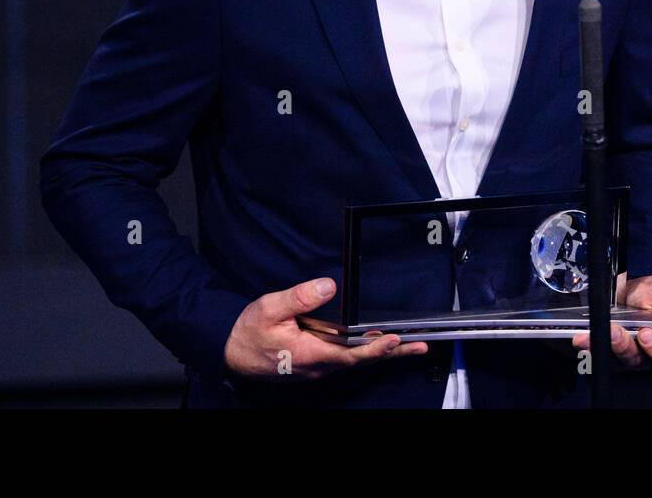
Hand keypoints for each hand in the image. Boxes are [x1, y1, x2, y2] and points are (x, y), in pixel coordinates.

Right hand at [222, 277, 427, 380]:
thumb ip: (298, 297)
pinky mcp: (314, 362)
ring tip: (410, 344)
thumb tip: (327, 285)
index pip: (349, 354)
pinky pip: (345, 358)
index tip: (394, 340)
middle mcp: (317, 365)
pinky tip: (379, 343)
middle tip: (421, 345)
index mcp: (309, 354)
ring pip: (355, 360)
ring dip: (382, 352)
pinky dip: (366, 352)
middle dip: (392, 353)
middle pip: (361, 361)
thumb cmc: (248, 331)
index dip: (374, 348)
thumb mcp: (269, 308)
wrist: (230, 352)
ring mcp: (317, 366)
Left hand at [570, 272, 651, 368]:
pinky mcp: (603, 348)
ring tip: (589, 336)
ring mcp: (621, 352)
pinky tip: (580, 336)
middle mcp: (642, 352)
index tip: (647, 334)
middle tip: (617, 333)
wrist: (630, 285)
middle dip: (624, 345)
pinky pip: (594, 350)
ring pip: (612, 356)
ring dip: (600, 346)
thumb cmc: (651, 294)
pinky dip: (586, 344)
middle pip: (634, 357)